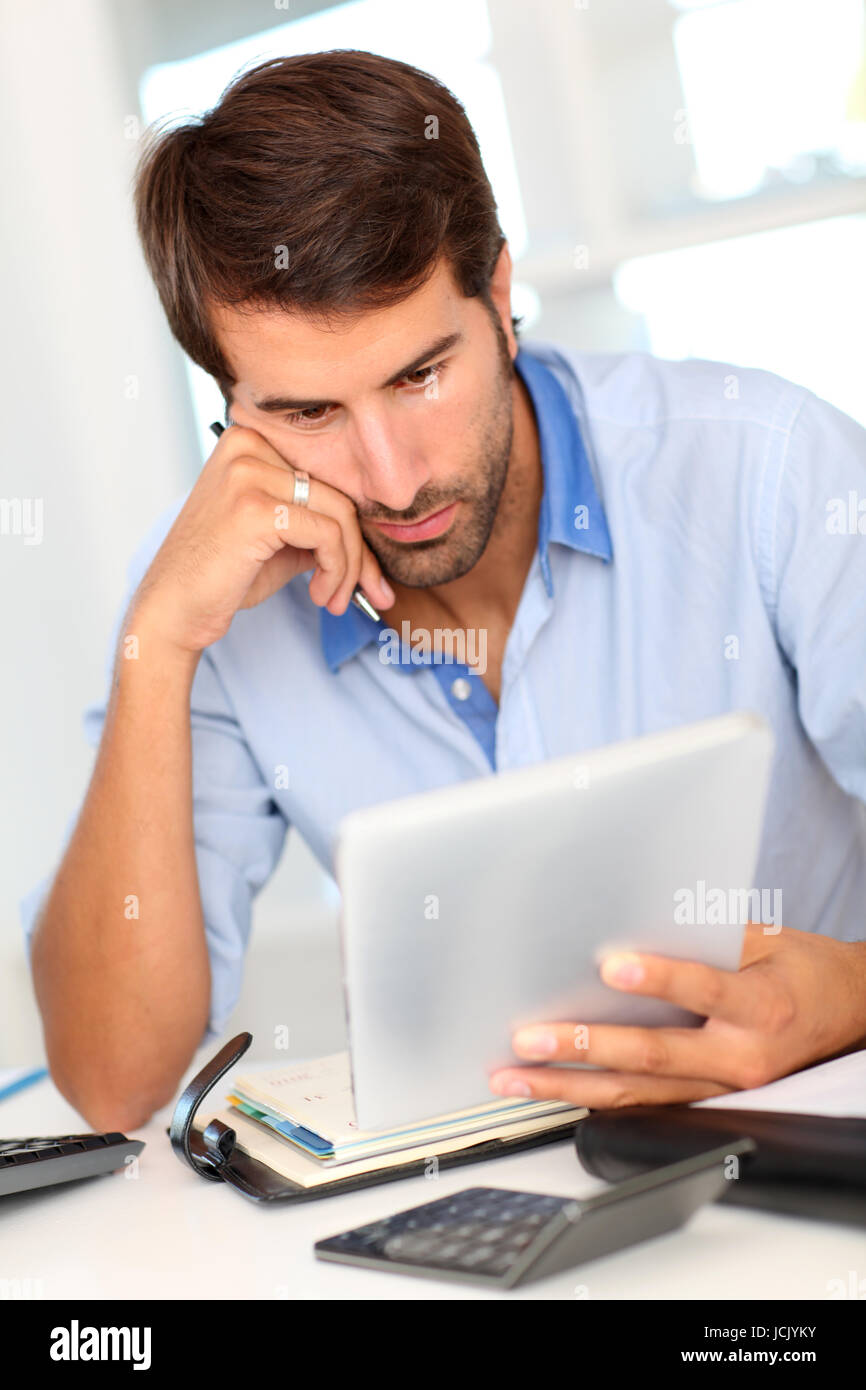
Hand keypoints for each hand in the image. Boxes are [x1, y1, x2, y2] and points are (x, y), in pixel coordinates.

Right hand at [131, 424, 393, 653]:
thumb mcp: (279, 537)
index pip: (327, 476)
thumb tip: (373, 535)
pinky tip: (320, 595)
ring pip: (339, 515)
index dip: (354, 529)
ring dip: (350, 567)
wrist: (174, 609)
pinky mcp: (255, 508)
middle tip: (365, 594)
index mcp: (251, 440)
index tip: (368, 574)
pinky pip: (327, 535)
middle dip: (360, 552)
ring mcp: (249, 473)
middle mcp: (248, 444)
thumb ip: (318, 521)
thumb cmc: (221, 575)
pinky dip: (337, 570)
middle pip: (338, 493)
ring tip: (334, 600)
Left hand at [489, 923, 865, 1107]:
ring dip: (568, 1086)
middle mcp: (740, 1058)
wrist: (845, 1015)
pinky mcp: (704, 1101)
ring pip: (636, 1093)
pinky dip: (590, 1098)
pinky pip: (643, 1104)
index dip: (659, 977)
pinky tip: (548, 1091)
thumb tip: (639, 914)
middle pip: (654, 1057)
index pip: (705, 990)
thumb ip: (706, 931)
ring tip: (514, 1076)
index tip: (610, 964)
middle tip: (531, 1038)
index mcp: (762, 1006)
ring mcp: (721, 1089)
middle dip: (585, 1047)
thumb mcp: (768, 939)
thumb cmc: (801, 970)